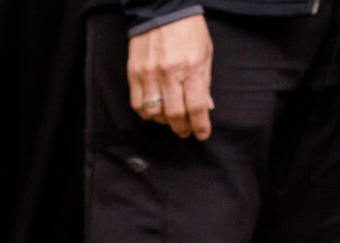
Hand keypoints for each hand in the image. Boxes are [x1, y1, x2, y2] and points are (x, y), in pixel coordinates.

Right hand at [128, 14, 214, 139]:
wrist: (161, 11)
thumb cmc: (187, 30)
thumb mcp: (205, 53)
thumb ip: (205, 81)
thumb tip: (205, 106)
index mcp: (191, 68)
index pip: (196, 106)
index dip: (200, 125)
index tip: (202, 134)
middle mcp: (169, 74)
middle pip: (175, 114)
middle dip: (182, 127)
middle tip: (185, 131)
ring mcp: (149, 75)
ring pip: (154, 113)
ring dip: (164, 121)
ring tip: (170, 118)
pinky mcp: (134, 74)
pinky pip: (138, 104)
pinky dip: (146, 112)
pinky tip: (154, 110)